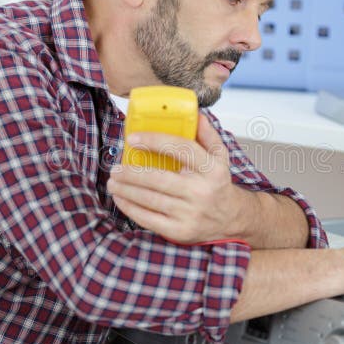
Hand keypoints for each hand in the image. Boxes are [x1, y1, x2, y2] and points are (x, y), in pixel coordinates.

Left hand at [107, 114, 250, 243]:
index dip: (154, 141)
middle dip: (132, 172)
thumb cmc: (217, 184)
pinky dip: (130, 208)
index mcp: (211, 168)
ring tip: (113, 181)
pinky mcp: (179, 230)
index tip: (133, 138)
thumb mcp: (220, 156)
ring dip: (126, 189)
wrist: (229, 219)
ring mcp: (190, 213)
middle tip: (116, 167)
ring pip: (150, 199)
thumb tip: (195, 113)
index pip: (181, 148)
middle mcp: (201, 191)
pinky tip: (121, 198)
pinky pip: (148, 219)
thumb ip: (207, 133)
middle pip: (159, 178)